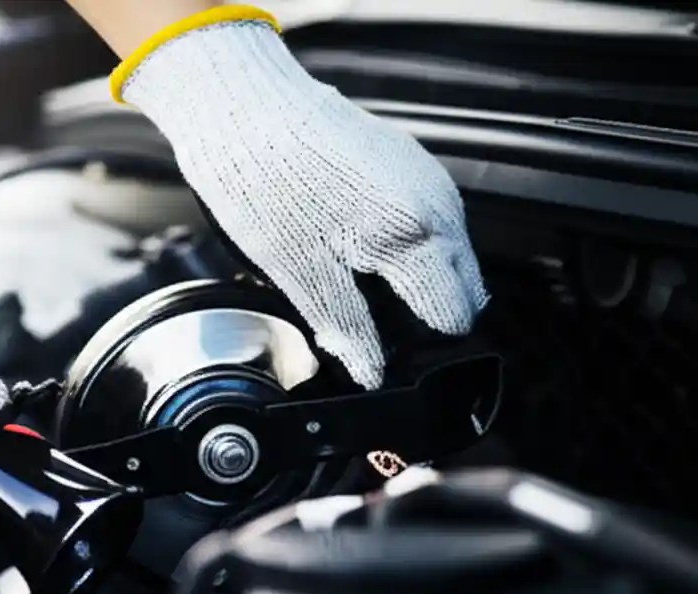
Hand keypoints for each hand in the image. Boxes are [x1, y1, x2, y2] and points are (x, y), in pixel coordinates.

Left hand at [115, 7, 488, 388]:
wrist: (242, 107)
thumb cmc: (262, 180)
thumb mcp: (299, 271)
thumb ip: (346, 326)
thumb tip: (370, 373)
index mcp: (415, 233)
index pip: (454, 315)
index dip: (423, 345)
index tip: (387, 353)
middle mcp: (436, 201)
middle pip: (463, 286)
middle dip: (428, 314)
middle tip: (372, 327)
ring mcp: (426, 176)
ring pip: (449, 253)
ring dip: (418, 278)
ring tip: (359, 286)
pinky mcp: (407, 160)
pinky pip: (429, 220)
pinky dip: (407, 245)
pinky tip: (358, 247)